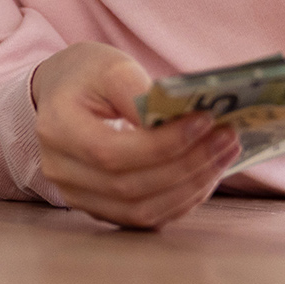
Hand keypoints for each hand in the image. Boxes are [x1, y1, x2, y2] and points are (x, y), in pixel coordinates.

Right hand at [31, 42, 240, 228]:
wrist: (63, 92)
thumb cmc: (89, 74)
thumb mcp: (112, 66)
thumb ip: (139, 94)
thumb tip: (180, 125)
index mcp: (57, 129)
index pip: (111, 153)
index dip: (162, 145)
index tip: (205, 121)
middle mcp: (61, 170)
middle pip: (129, 186)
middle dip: (187, 166)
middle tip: (227, 139)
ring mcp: (77, 195)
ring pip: (140, 210)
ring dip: (190, 187)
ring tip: (224, 155)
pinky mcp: (99, 208)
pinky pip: (143, 217)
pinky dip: (180, 200)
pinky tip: (206, 174)